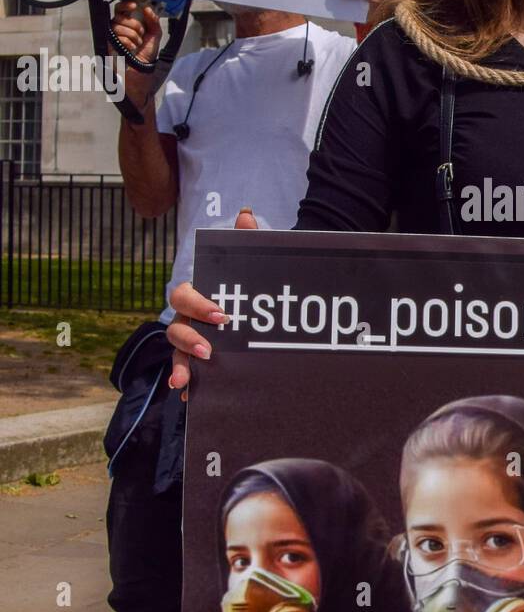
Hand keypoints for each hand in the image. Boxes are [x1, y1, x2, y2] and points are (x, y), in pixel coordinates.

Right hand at [109, 0, 162, 67]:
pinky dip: (129, 43)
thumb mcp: (155, 34)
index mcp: (128, 21)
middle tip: (141, 33)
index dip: (125, 5)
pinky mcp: (110, 45)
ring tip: (138, 43)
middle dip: (135, 25)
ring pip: (119, 27)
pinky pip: (118, 38)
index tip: (134, 6)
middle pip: (119, 16)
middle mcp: (118, 26)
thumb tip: (147, 8)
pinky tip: (132, 48)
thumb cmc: (147, 52)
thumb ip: (153, 20)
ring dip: (133, 36)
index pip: (121, 8)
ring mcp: (113, 35)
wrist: (143, 68)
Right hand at [166, 208, 257, 397]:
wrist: (259, 306)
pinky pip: (188, 375)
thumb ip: (246, 238)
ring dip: (181, 367)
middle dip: (188, 340)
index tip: (223, 314)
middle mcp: (188, 319)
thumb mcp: (248, 263)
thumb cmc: (246, 284)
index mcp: (195, 294)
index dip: (199, 304)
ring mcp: (190, 343)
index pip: (184, 295)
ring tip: (188, 381)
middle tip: (210, 350)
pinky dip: (188, 386)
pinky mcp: (199, 362)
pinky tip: (191, 397)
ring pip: (177, 354)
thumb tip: (245, 214)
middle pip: (175, 328)